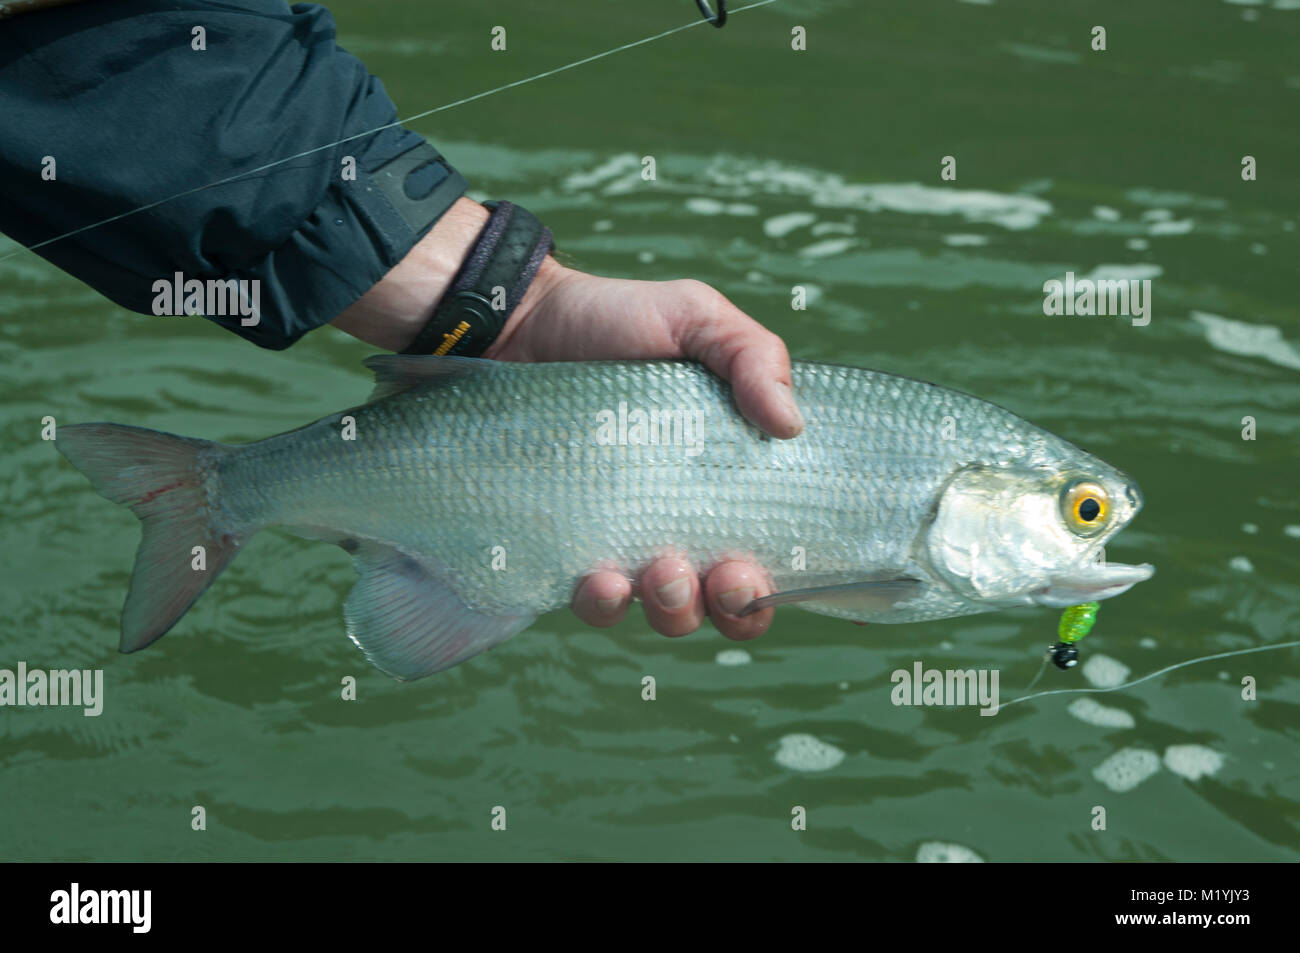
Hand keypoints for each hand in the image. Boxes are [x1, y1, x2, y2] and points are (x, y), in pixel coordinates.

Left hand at [331, 199, 802, 641]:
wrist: (519, 322)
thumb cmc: (615, 319)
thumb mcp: (696, 318)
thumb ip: (753, 356)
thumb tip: (792, 425)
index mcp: (724, 481)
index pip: (764, 558)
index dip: (767, 586)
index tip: (757, 571)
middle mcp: (679, 521)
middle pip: (720, 602)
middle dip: (730, 606)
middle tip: (720, 576)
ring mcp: (622, 539)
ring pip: (662, 611)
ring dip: (672, 608)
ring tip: (660, 573)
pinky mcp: (568, 546)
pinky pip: (592, 600)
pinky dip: (604, 602)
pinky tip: (600, 579)